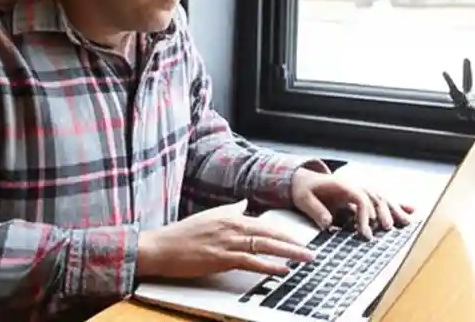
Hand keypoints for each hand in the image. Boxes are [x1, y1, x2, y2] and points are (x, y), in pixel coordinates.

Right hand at [136, 199, 315, 278]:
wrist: (162, 247)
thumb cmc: (183, 234)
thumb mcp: (211, 216)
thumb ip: (231, 210)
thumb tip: (245, 204)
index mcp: (232, 217)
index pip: (266, 224)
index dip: (285, 232)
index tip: (301, 239)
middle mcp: (233, 227)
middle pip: (271, 233)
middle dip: (294, 242)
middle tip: (312, 251)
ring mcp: (228, 243)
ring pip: (265, 246)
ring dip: (289, 253)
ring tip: (305, 259)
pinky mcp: (222, 259)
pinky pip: (251, 262)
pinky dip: (269, 266)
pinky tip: (283, 269)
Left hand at [290, 168, 414, 239]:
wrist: (304, 179)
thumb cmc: (304, 189)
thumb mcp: (303, 199)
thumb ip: (315, 210)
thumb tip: (327, 224)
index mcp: (342, 186)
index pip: (359, 198)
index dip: (364, 215)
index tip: (365, 232)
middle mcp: (355, 186)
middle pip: (375, 197)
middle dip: (383, 213)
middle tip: (387, 230)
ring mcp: (360, 190)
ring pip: (382, 199)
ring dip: (394, 210)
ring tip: (405, 223)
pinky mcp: (362, 197)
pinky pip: (382, 201)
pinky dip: (397, 205)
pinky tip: (412, 210)